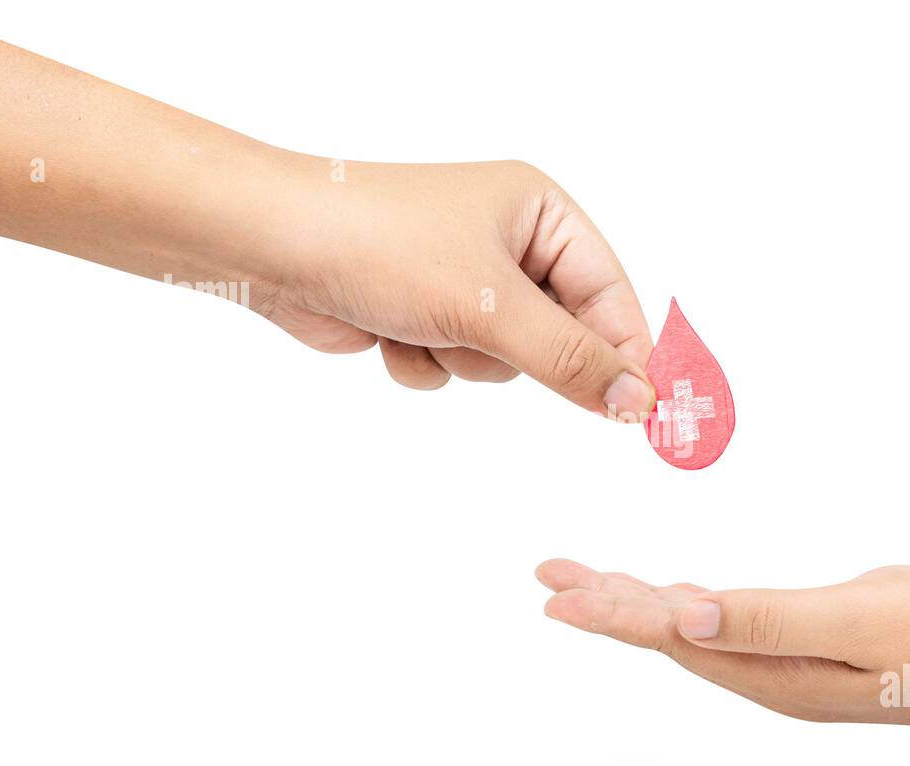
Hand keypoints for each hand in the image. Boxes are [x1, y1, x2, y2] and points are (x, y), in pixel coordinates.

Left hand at [261, 159, 655, 416]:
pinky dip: (424, 361)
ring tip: (423, 321)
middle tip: (493, 345)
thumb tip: (637, 402)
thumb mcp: (491, 305)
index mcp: (539, 212)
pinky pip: (454, 368)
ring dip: (464, 358)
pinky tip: (387, 331)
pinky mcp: (424, 315)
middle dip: (518, 350)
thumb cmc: (382, 244)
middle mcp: (508, 242)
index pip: (610, 292)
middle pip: (561, 333)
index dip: (626, 351)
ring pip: (505, 361)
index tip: (639, 410)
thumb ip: (570, 359)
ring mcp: (464, 281)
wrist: (269, 246)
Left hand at [537, 559, 909, 765]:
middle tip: (552, 575)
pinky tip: (683, 598)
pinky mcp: (812, 650)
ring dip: (641, 605)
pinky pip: (729, 626)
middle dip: (607, 604)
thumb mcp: (851, 619)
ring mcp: (790, 666)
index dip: (609, 611)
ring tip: (594, 586)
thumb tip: (683, 616)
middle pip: (669, 634)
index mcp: (768, 671)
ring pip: (694, 630)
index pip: (669, 635)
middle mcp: (768, 676)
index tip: (554, 590)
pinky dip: (690, 606)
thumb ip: (763, 620)